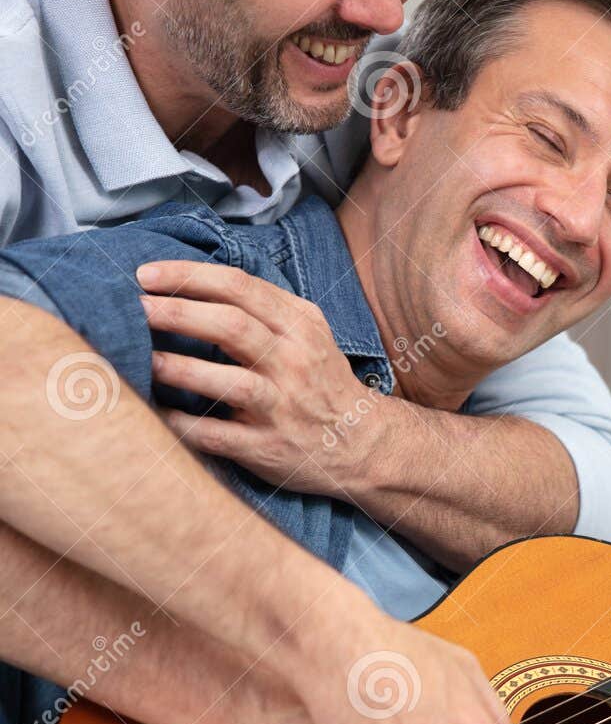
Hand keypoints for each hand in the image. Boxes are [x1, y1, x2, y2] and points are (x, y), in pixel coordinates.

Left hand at [138, 260, 368, 492]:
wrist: (363, 446)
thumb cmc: (322, 382)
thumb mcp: (309, 333)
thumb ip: (265, 307)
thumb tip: (196, 281)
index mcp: (300, 326)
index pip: (240, 287)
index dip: (188, 277)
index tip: (145, 275)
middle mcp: (293, 363)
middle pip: (230, 326)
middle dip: (175, 313)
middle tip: (133, 309)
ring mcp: (282, 407)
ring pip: (225, 381)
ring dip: (175, 367)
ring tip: (138, 358)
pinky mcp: (269, 448)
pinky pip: (218, 435)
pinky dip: (183, 424)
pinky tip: (155, 413)